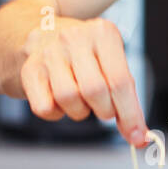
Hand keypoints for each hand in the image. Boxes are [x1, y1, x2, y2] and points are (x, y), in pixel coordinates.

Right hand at [19, 16, 146, 144]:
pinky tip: (59, 100)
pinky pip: (45, 108)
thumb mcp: (110, 62)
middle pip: (96, 92)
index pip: (120, 82)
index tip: (137, 135)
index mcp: (102, 33)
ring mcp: (48, 53)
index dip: (130, 114)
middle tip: (104, 109)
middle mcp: (74, 38)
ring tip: (80, 100)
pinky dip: (56, 113)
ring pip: (69, 99)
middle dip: (105, 110)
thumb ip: (126, 96)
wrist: (37, 35)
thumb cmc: (81, 54)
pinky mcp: (29, 70)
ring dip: (79, 111)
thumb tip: (138, 133)